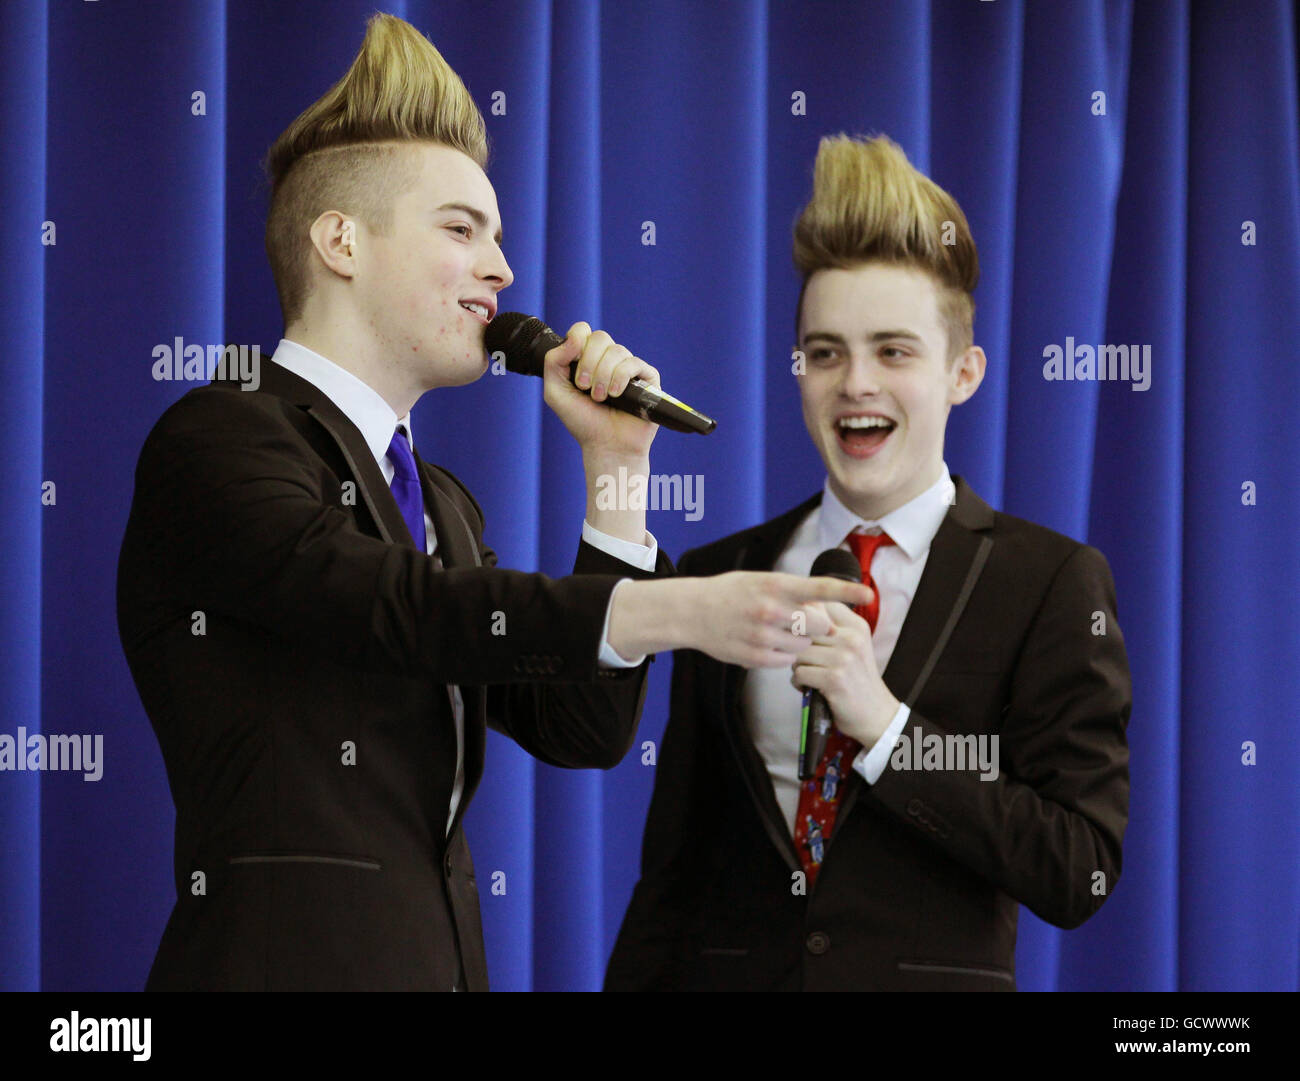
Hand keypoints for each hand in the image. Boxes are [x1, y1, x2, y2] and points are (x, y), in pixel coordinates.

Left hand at [543, 321, 660, 460]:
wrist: (606, 445)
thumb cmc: (582, 421)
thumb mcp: (555, 391)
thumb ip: (554, 360)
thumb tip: (576, 336)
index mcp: (588, 359)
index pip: (584, 332)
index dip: (577, 344)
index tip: (573, 371)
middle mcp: (609, 360)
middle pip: (600, 337)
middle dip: (588, 362)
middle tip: (584, 387)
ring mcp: (629, 368)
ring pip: (617, 351)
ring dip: (603, 375)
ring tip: (600, 398)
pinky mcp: (647, 378)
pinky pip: (634, 363)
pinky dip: (620, 377)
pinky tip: (615, 395)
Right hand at [606, 572, 873, 667]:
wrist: (693, 612)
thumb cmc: (731, 593)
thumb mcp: (761, 580)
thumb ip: (791, 591)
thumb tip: (823, 606)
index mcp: (774, 584)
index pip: (818, 588)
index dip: (846, 592)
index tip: (868, 595)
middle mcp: (770, 610)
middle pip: (819, 625)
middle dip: (819, 625)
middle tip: (805, 621)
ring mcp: (763, 636)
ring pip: (804, 647)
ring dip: (801, 642)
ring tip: (780, 631)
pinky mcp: (756, 657)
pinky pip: (786, 661)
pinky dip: (785, 655)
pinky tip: (769, 643)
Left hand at [791, 602, 899, 746]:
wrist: (875, 714)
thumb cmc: (855, 678)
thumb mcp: (851, 646)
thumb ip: (828, 626)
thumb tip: (794, 608)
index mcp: (856, 625)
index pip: (819, 605)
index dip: (804, 620)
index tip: (808, 636)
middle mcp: (852, 638)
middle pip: (803, 630)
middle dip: (798, 647)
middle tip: (809, 662)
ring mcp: (844, 658)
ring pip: (798, 653)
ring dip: (798, 667)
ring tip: (812, 675)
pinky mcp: (834, 678)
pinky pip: (799, 673)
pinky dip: (799, 683)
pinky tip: (810, 688)